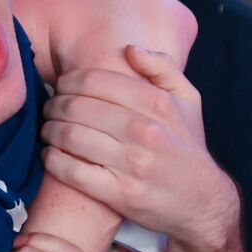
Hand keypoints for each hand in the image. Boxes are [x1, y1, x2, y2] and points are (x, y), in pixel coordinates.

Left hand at [40, 46, 239, 250]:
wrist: (203, 202)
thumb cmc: (188, 145)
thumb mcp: (188, 99)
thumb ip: (162, 67)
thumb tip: (130, 49)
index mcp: (156, 104)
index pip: (94, 81)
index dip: (68, 81)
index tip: (61, 86)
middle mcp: (144, 131)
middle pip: (77, 107)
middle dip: (54, 105)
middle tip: (50, 109)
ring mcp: (132, 165)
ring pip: (70, 137)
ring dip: (50, 130)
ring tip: (49, 129)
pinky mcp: (120, 194)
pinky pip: (72, 172)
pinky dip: (53, 160)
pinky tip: (51, 154)